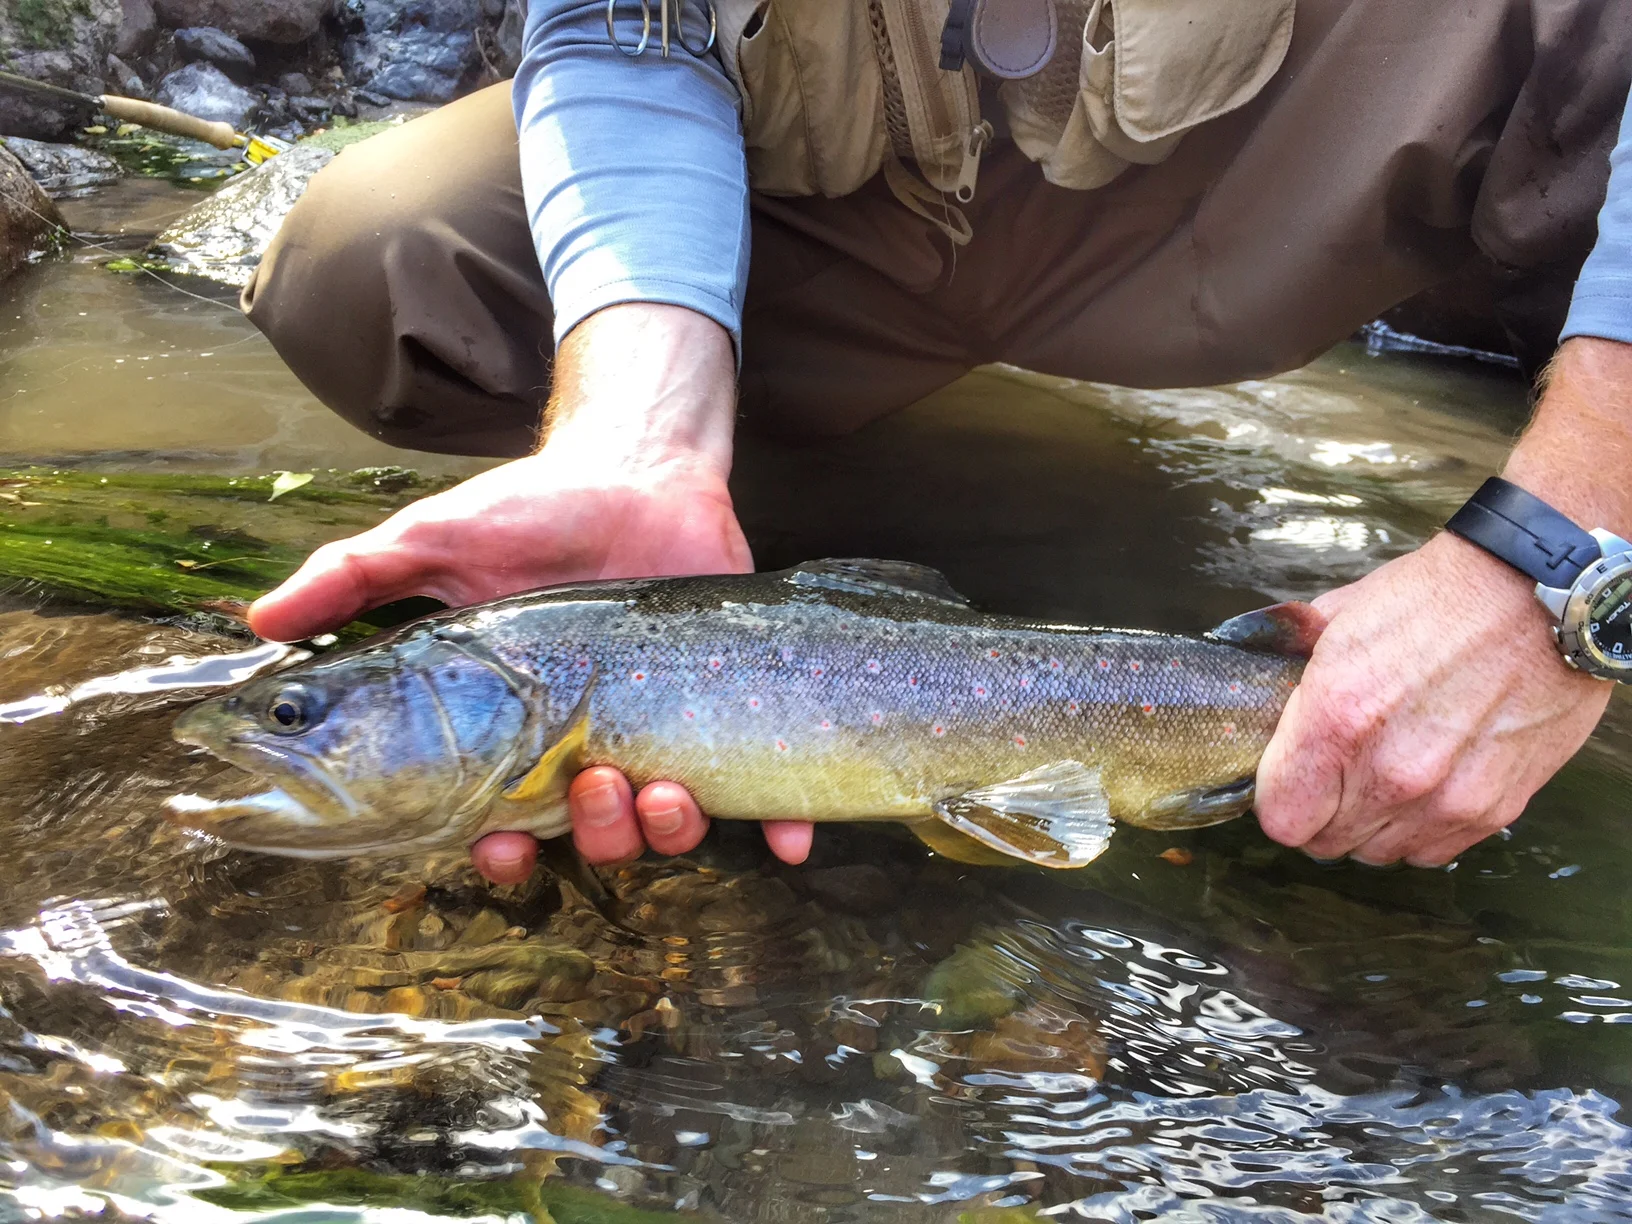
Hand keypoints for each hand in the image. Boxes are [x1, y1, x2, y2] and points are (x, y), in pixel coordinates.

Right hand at [248, 304, 812, 881]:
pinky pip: (762, 790)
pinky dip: (781, 823)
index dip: (501, 852)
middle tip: (597, 784)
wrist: (639, 468)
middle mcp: (592, 744)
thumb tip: (254, 624)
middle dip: (597, 837)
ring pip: (667, 827)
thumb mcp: (435, 541)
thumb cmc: (534, 510)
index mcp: (521, 731)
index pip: (504, 822)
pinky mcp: (729, 709)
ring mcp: (665, 732)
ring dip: (667, 830)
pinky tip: (791, 838)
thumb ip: (352, 581)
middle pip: (594, 839)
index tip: (503, 845)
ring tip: (666, 788)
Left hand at [1254, 532, 1609, 864]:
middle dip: (1321, 814)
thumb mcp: (1340, 617)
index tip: (1288, 782)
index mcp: (1337, 719)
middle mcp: (1390, 772)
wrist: (1539, 596)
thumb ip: (1295, 665)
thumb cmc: (1437, 598)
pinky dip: (1422, 829)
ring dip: (1372, 825)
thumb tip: (1264, 681)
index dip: (1279, 801)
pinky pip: (1435, 851)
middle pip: (1326, 843)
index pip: (1281, 817)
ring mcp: (1447, 798)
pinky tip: (1426, 788)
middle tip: (1334, 777)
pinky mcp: (1495, 808)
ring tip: (1383, 778)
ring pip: (1379, 853)